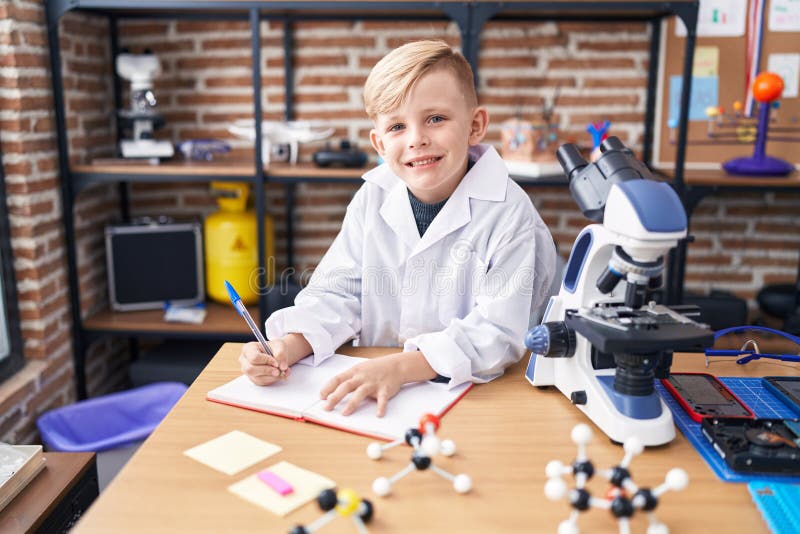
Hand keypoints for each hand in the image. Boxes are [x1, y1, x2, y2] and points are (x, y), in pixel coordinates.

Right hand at [238, 334, 311, 385]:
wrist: (277, 355)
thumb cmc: (277, 348)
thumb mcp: (281, 345)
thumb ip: (282, 353)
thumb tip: (282, 366)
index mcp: (248, 348)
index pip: (253, 357)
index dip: (265, 360)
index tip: (276, 361)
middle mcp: (244, 360)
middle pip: (251, 369)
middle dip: (267, 370)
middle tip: (279, 370)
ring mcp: (248, 371)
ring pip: (257, 378)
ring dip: (272, 376)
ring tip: (283, 371)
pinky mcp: (254, 379)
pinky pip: (262, 383)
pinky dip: (273, 380)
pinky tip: (280, 375)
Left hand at [319, 351, 436, 416]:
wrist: (395, 365)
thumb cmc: (375, 369)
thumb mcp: (359, 369)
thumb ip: (348, 378)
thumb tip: (332, 391)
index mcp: (354, 372)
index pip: (338, 379)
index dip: (328, 388)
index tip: (321, 397)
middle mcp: (362, 377)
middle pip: (346, 386)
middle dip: (335, 397)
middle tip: (326, 407)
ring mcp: (373, 383)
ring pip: (361, 393)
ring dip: (352, 404)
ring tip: (344, 413)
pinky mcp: (384, 389)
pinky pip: (382, 399)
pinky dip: (381, 407)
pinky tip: (379, 414)